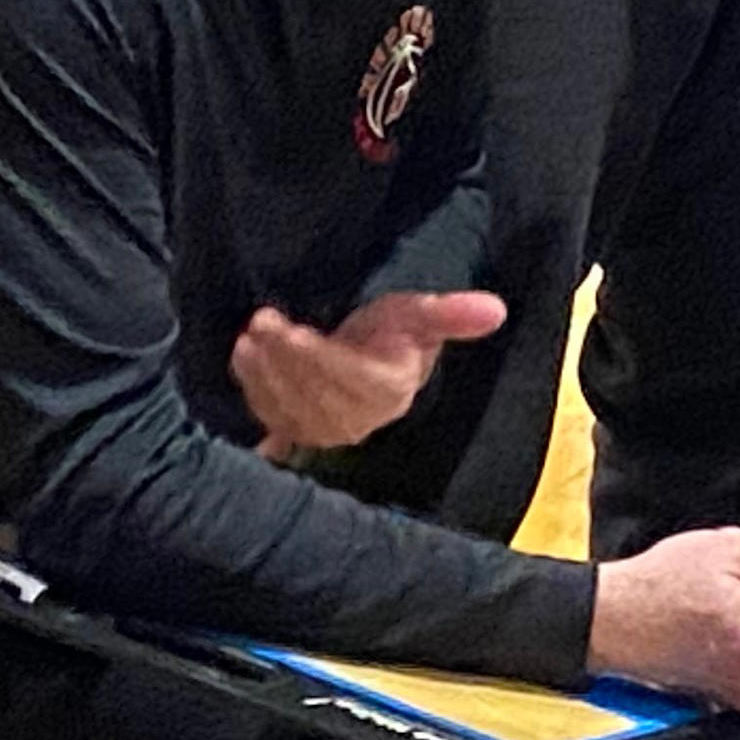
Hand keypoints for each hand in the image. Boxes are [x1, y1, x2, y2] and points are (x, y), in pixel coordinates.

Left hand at [231, 290, 507, 458]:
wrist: (376, 362)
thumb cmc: (397, 332)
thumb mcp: (422, 315)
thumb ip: (453, 313)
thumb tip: (496, 308)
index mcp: (391, 390)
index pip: (351, 377)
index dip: (320, 358)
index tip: (292, 330)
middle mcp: (359, 419)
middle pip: (316, 394)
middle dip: (284, 360)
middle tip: (260, 322)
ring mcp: (327, 430)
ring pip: (291, 409)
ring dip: (264, 375)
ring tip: (247, 338)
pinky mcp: (300, 431)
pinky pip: (274, 417)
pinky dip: (255, 390)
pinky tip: (243, 358)